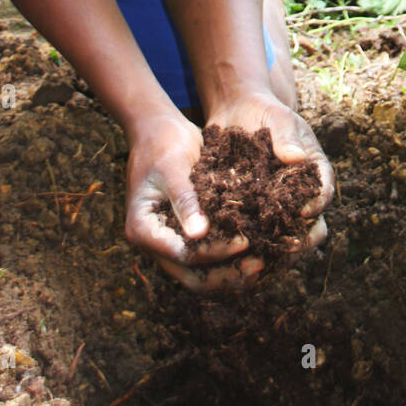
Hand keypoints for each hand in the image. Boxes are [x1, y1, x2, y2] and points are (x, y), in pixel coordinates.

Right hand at [124, 111, 264, 291]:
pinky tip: (256, 254)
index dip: (216, 252)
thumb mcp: (173, 169)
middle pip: (192, 276)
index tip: (246, 241)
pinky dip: (228, 260)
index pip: (183, 254)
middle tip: (260, 266)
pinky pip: (207, 258)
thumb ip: (185, 200)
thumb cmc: (163, 143)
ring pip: (201, 274)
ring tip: (263, 265)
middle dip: (226, 276)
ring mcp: (169, 243)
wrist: (158, 129)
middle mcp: (154, 243)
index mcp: (142, 229)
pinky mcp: (184, 235)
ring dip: (230, 273)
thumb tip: (199, 234)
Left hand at [207, 89, 334, 245]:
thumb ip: (286, 136)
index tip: (302, 211)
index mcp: (315, 171)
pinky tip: (239, 251)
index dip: (316, 205)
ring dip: (276, 248)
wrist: (236, 114)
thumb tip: (297, 158)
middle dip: (303, 238)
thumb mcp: (277, 118)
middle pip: (313, 226)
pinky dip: (253, 245)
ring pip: (286, 237)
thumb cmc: (264, 112)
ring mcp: (279, 207)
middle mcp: (301, 194)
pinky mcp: (255, 213)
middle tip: (286, 244)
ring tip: (260, 253)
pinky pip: (260, 236)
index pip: (323, 192)